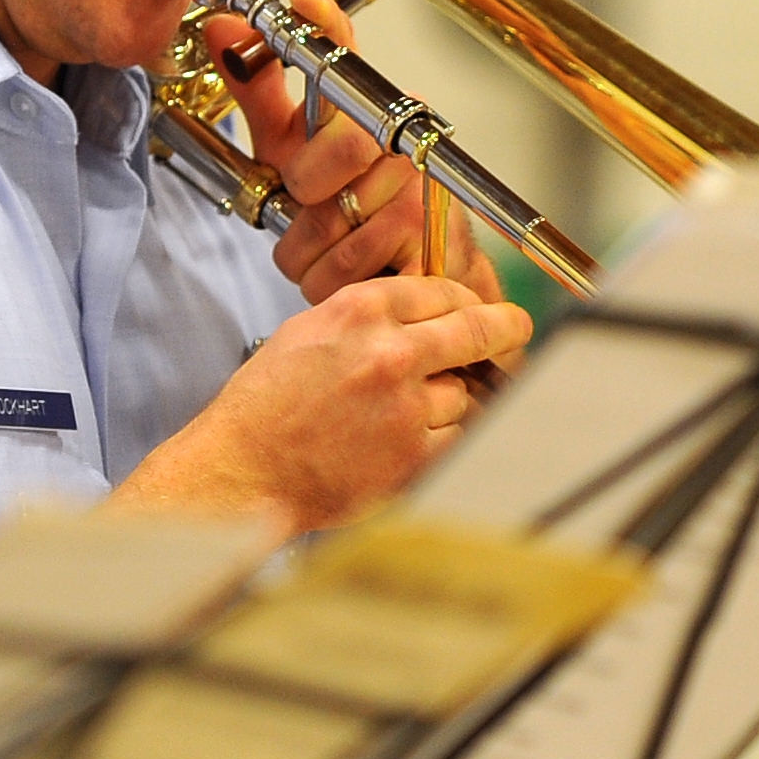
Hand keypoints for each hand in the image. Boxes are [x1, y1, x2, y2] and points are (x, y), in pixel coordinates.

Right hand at [109, 272, 530, 533]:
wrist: (244, 468)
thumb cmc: (264, 407)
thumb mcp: (307, 332)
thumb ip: (365, 317)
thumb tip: (418, 315)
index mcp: (359, 312)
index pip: (440, 290)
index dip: (465, 300)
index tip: (476, 308)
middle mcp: (388, 352)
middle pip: (474, 330)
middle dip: (503, 328)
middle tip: (515, 328)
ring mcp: (406, 404)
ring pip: (465, 391)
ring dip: (451, 398)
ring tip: (411, 410)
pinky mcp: (413, 452)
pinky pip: (457, 435)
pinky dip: (444, 436)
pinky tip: (412, 438)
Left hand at [210, 0, 503, 303]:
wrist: (423, 277)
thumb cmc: (356, 208)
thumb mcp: (296, 149)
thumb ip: (261, 93)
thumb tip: (221, 29)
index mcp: (366, 109)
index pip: (345, 55)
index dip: (324, 27)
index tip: (302, 0)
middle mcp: (399, 140)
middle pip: (327, 160)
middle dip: (302, 198)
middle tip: (307, 207)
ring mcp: (416, 191)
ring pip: (325, 229)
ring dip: (307, 256)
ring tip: (326, 251)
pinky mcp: (424, 243)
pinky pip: (341, 270)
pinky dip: (327, 284)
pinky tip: (347, 274)